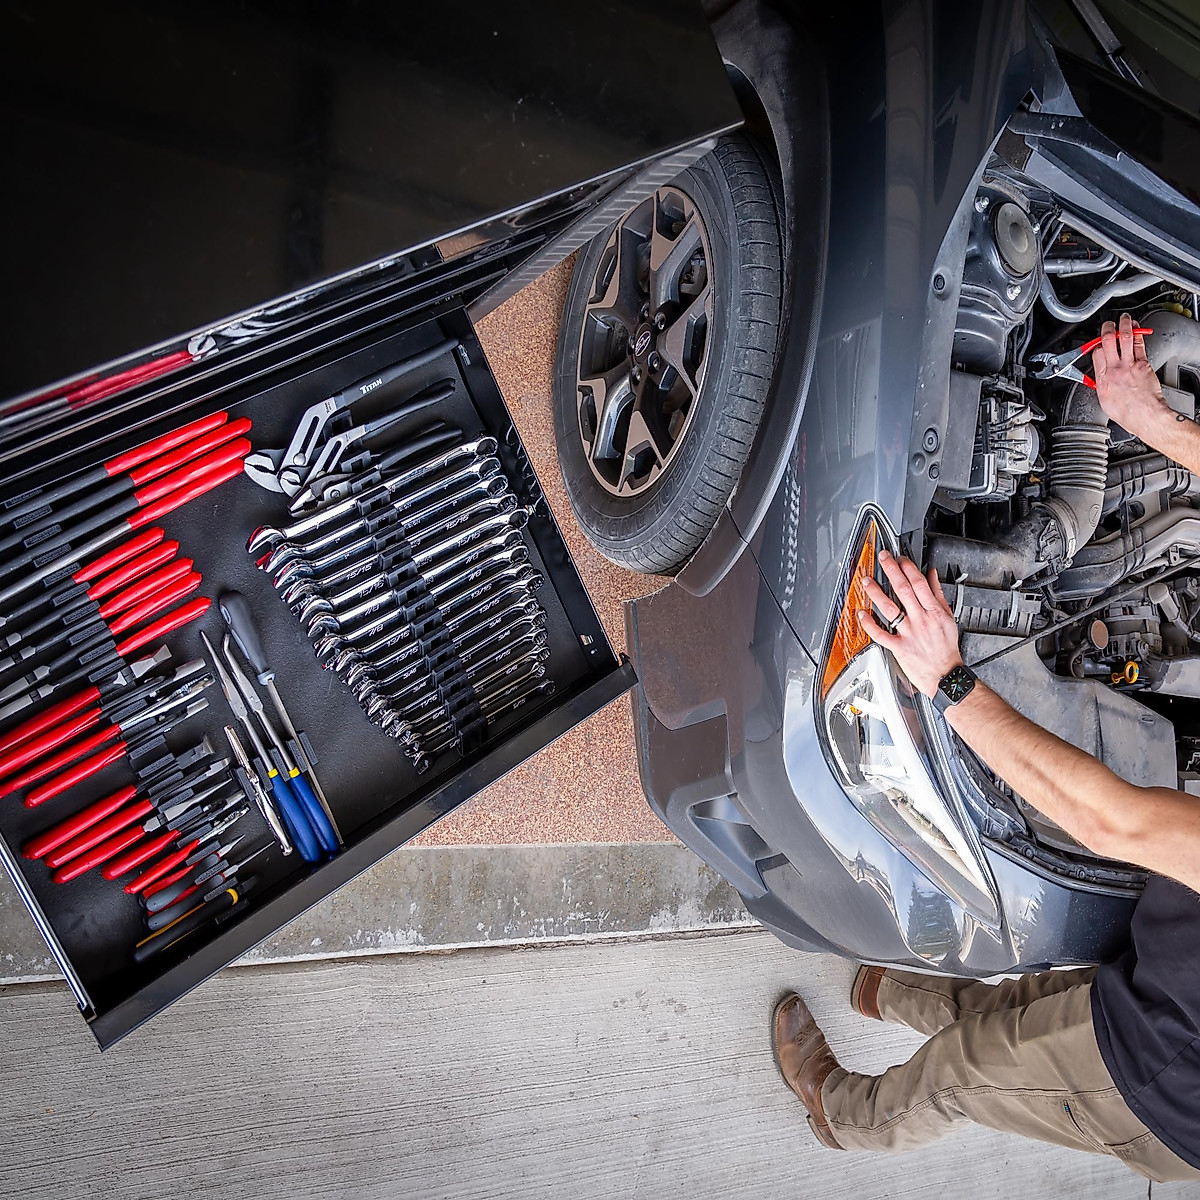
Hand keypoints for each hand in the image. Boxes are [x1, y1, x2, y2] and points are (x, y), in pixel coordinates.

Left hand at [857, 551, 962, 697]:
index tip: (900, 558)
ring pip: (890, 608)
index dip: (908, 568)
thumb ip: (938, 594)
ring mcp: (909, 633)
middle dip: (891, 570)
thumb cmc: (946, 648)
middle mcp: (921, 620)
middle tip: (882, 558)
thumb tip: (932, 574)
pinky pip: (881, 634)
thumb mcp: (948, 617)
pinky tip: (862, 614)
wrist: (946, 675)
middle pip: (903, 590)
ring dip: (876, 593)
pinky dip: (870, 624)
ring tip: (866, 581)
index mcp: (934, 611)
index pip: (919, 583)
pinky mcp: (900, 647)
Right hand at [1093, 312, 1168, 434]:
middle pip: (1107, 341)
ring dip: (1124, 325)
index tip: (1097, 343)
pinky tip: (1137, 328)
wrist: (1144, 414)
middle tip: (1107, 324)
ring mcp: (1129, 364)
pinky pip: (1139, 344)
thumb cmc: (1126, 411)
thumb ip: (1101, 385)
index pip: (1096, 353)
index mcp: (1102, 378)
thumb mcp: (1104, 400)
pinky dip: (1138, 333)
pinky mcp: (1143, 363)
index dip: (1095, 345)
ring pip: (1124, 338)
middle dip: (1107, 328)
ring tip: (1124, 319)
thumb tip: (1100, 380)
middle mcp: (1115, 368)